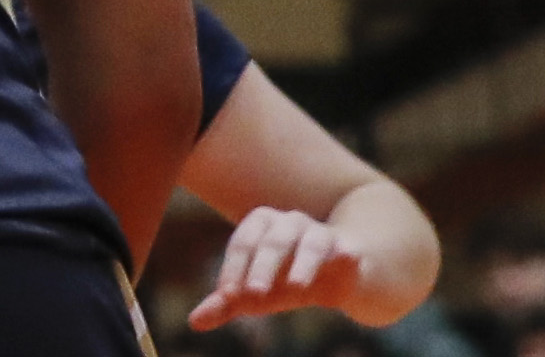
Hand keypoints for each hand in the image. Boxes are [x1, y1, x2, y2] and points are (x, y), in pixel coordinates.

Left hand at [189, 205, 368, 329]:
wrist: (340, 277)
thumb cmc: (288, 279)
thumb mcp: (258, 292)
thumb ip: (227, 303)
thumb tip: (194, 322)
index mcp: (261, 225)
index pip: (242, 244)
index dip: (233, 270)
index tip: (226, 297)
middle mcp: (290, 222)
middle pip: (272, 241)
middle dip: (261, 267)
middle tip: (252, 294)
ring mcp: (322, 232)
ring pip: (310, 242)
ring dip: (302, 264)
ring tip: (295, 289)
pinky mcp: (350, 248)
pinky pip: (346, 250)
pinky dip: (342, 258)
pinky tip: (340, 267)